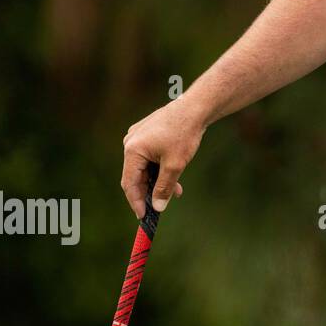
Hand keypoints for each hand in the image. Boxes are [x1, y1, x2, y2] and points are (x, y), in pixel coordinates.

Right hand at [121, 96, 206, 216]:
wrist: (195, 108)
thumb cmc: (185, 134)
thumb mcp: (175, 165)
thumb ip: (164, 187)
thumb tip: (158, 207)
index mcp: (132, 150)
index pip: (129, 183)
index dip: (136, 202)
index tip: (144, 217)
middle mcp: (130, 143)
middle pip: (136, 175)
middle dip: (150, 191)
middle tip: (161, 206)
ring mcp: (137, 137)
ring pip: (145, 166)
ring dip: (158, 179)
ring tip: (176, 190)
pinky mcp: (146, 133)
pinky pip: (149, 157)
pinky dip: (160, 167)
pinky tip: (174, 175)